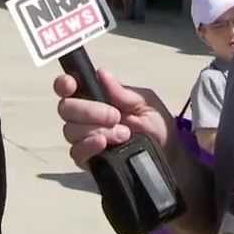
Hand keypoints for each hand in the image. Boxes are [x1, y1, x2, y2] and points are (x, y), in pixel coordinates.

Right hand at [54, 69, 173, 169]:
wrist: (169, 153)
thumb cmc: (156, 124)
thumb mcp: (145, 102)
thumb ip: (122, 92)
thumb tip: (101, 74)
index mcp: (95, 97)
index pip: (67, 88)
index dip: (64, 84)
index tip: (71, 84)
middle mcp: (84, 117)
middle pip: (66, 109)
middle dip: (89, 110)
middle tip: (116, 116)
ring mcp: (84, 139)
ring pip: (71, 130)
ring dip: (97, 129)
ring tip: (123, 134)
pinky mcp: (87, 160)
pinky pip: (76, 152)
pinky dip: (88, 145)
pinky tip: (103, 143)